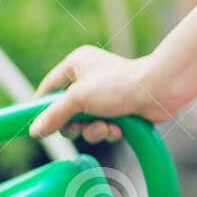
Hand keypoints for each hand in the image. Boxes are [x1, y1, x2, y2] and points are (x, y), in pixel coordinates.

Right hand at [25, 46, 177, 142]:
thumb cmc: (120, 84)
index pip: (49, 86)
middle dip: (73, 124)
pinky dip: (108, 132)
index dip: (41, 106)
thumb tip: (35, 131)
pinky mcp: (119, 110)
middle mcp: (90, 78)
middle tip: (77, 128)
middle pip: (66, 110)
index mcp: (77, 64)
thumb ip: (55, 115)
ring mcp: (105, 95)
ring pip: (84, 123)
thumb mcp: (79, 98)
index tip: (35, 125)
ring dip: (93, 130)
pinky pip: (102, 127)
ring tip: (105, 127)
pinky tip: (118, 128)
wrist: (160, 91)